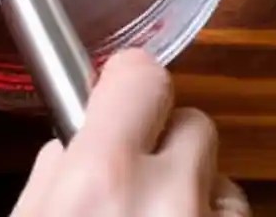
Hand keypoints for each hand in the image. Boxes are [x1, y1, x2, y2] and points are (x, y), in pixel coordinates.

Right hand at [12, 50, 250, 216]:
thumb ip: (54, 178)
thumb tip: (75, 148)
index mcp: (101, 180)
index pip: (143, 77)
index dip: (127, 81)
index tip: (117, 87)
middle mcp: (169, 198)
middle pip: (192, 124)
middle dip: (163, 144)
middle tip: (128, 183)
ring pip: (221, 178)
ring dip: (191, 192)